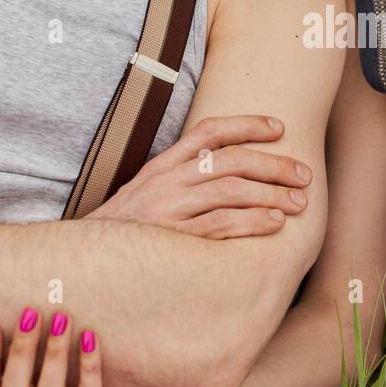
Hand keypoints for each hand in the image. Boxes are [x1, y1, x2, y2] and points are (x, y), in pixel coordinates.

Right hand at [84, 114, 312, 238]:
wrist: (81, 262)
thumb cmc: (123, 231)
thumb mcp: (145, 193)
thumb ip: (179, 179)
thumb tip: (224, 172)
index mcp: (162, 165)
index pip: (209, 132)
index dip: (247, 124)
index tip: (280, 128)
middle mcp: (166, 181)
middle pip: (230, 160)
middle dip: (273, 163)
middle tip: (303, 174)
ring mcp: (168, 209)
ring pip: (230, 189)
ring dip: (271, 193)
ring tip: (299, 202)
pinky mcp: (171, 239)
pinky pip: (219, 225)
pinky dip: (251, 222)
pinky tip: (274, 224)